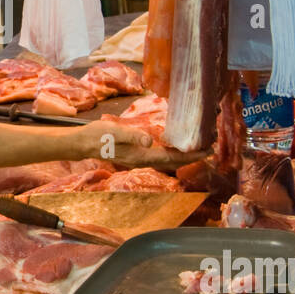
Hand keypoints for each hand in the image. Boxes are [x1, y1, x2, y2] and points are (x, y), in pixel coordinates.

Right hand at [83, 118, 205, 170]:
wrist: (83, 143)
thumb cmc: (98, 136)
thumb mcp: (114, 131)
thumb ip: (132, 136)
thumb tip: (150, 142)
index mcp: (141, 155)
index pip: (173, 157)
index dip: (192, 154)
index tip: (209, 150)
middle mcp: (143, 160)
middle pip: (174, 161)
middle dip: (193, 156)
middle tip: (211, 147)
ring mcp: (140, 159)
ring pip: (168, 160)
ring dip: (185, 155)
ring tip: (199, 147)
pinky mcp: (136, 154)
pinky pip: (161, 156)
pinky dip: (173, 152)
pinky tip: (176, 146)